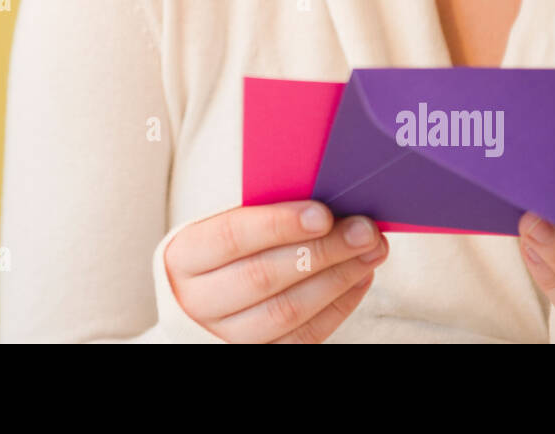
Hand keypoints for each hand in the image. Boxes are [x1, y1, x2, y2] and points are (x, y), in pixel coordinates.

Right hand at [164, 200, 388, 342]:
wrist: (201, 298)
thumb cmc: (223, 250)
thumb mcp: (224, 225)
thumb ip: (263, 213)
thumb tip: (324, 201)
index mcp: (185, 256)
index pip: (232, 236)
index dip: (279, 225)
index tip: (323, 213)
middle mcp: (199, 300)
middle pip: (264, 276)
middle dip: (321, 251)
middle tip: (363, 230)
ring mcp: (226, 335)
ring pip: (286, 312)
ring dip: (337, 279)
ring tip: (370, 252)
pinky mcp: (256, 353)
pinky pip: (302, 337)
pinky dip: (337, 307)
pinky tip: (359, 279)